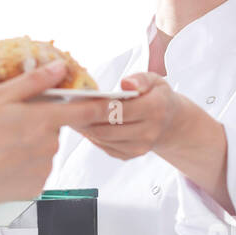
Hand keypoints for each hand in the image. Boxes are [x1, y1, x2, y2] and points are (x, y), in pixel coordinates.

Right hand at [0, 60, 109, 206]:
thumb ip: (33, 82)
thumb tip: (60, 68)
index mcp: (44, 120)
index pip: (86, 111)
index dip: (100, 105)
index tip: (111, 103)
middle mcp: (50, 146)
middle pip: (54, 129)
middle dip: (38, 124)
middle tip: (8, 125)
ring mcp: (43, 169)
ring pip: (43, 150)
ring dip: (29, 146)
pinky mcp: (34, 187)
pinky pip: (34, 171)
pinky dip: (22, 166)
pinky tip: (1, 163)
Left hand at [74, 71, 198, 160]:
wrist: (170, 123)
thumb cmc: (158, 97)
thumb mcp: (155, 80)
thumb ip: (140, 79)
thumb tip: (126, 84)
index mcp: (155, 109)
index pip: (118, 109)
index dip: (94, 105)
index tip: (75, 98)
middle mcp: (149, 132)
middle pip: (106, 127)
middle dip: (83, 118)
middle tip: (65, 107)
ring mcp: (139, 147)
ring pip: (102, 138)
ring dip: (84, 127)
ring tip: (70, 114)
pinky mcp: (129, 155)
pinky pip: (103, 146)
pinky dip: (91, 135)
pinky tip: (83, 124)